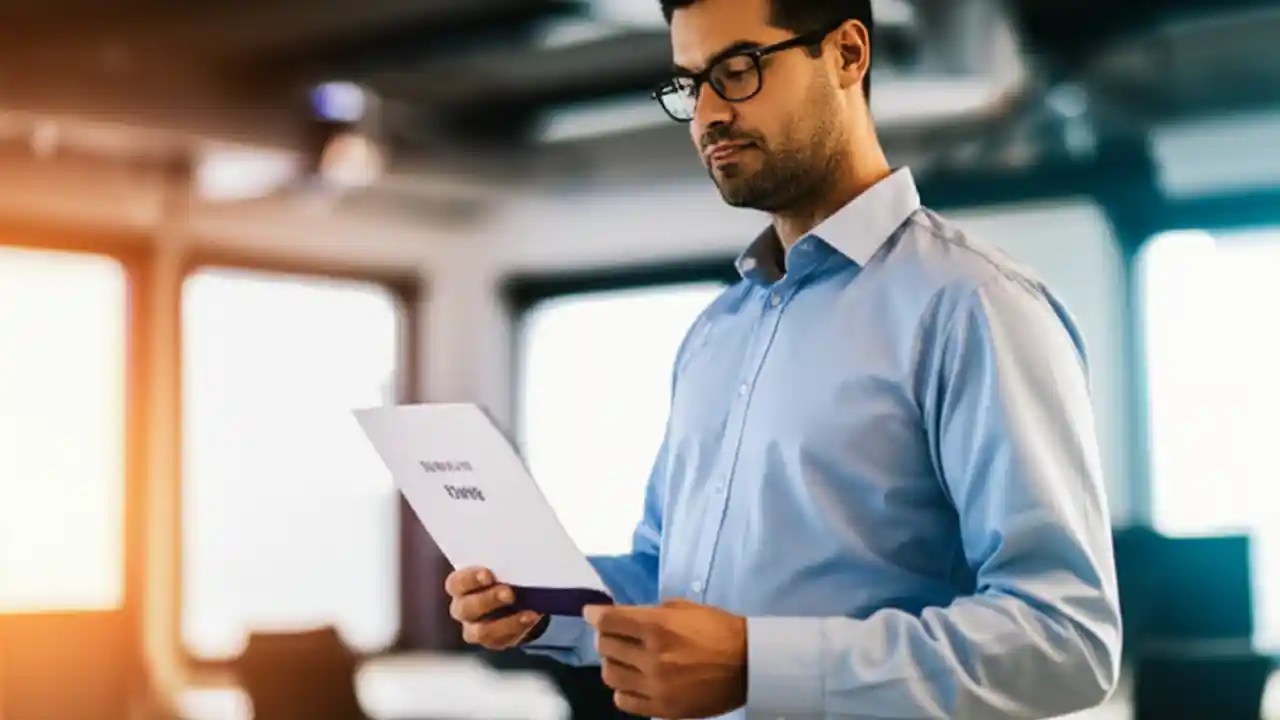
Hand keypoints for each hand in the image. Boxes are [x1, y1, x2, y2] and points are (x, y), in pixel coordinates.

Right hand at [444, 566, 544, 649]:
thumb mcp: (501, 568)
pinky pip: (502, 640)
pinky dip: (519, 628)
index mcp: (459, 586)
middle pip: (466, 608)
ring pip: (480, 632)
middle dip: (488, 600)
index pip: (456, 583)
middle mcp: (462, 609)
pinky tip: (532, 617)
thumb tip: (520, 557)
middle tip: (508, 593)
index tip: (488, 574)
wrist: (517, 598)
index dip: (470, 580)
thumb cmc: (504, 575)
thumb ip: (503, 566)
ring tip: (527, 613)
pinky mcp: (493, 642)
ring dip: (505, 622)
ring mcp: (474, 629)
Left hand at [584, 599, 746, 718]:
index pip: (608, 621)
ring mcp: (656, 686)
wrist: (748, 664)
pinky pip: (623, 701)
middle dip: (606, 636)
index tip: (591, 613)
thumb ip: (649, 612)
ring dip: (612, 663)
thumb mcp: (684, 608)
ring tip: (624, 659)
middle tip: (615, 634)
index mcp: (658, 627)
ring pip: (610, 675)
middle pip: (605, 647)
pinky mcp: (662, 708)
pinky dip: (622, 689)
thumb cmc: (717, 630)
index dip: (594, 615)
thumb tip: (620, 616)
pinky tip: (633, 681)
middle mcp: (652, 657)